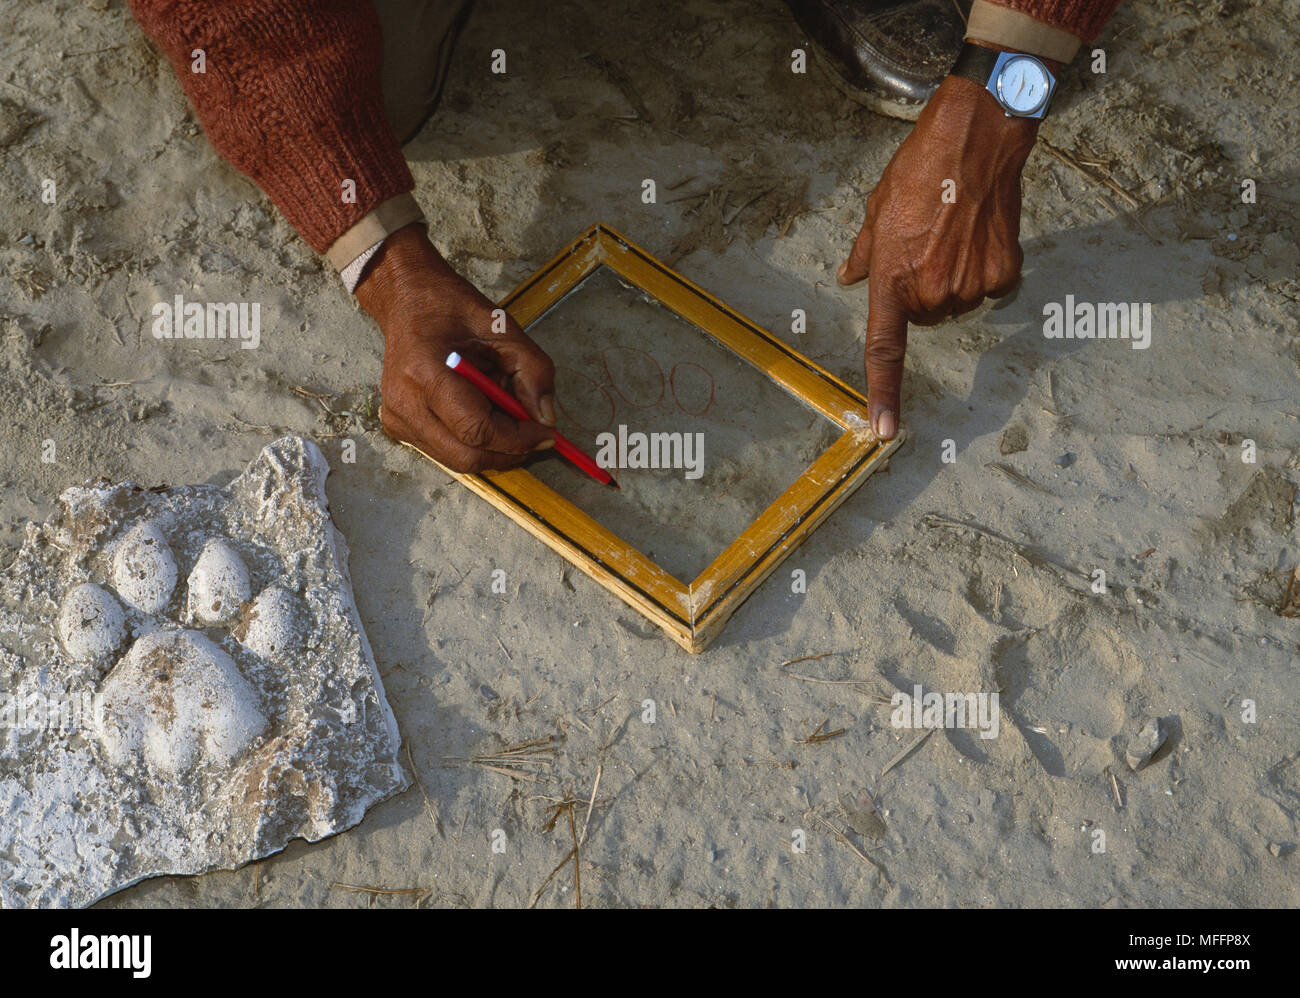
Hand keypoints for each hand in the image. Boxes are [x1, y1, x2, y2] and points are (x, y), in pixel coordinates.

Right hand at [355, 224, 557, 471]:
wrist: (407, 301)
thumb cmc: (452, 309)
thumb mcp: (505, 329)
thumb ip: (534, 373)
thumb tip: (546, 419)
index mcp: (426, 373)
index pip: (476, 430)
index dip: (518, 439)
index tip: (547, 434)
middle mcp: (405, 403)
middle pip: (467, 457)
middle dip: (509, 451)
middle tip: (534, 434)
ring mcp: (396, 419)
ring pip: (458, 460)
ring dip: (492, 448)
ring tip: (505, 416)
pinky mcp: (397, 427)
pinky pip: (445, 451)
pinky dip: (472, 443)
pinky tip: (481, 415)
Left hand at [838, 72, 1039, 439]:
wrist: (976, 141)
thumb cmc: (920, 171)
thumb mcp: (877, 211)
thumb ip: (864, 254)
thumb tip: (848, 276)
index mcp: (892, 282)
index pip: (885, 351)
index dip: (884, 394)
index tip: (885, 430)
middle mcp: (931, 294)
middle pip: (925, 317)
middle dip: (922, 289)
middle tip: (927, 244)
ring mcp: (970, 288)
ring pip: (958, 303)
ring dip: (954, 278)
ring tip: (953, 232)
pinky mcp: (1004, 276)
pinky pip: (991, 289)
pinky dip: (986, 268)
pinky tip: (980, 233)